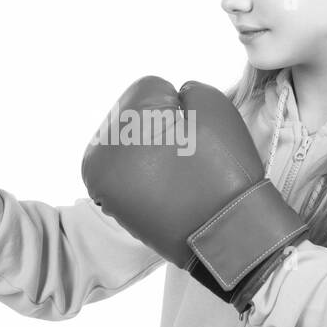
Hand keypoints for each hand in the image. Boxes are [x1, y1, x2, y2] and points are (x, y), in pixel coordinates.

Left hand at [81, 77, 306, 313]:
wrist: (227, 238)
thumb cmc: (222, 171)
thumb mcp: (213, 107)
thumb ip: (187, 89)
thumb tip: (172, 102)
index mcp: (119, 127)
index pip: (149, 89)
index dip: (181, 107)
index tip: (194, 136)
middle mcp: (99, 155)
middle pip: (135, 116)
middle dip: (161, 127)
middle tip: (187, 158)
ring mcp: (101, 184)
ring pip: (133, 143)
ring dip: (152, 150)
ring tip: (178, 175)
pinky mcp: (113, 205)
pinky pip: (132, 170)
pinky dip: (149, 173)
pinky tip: (169, 189)